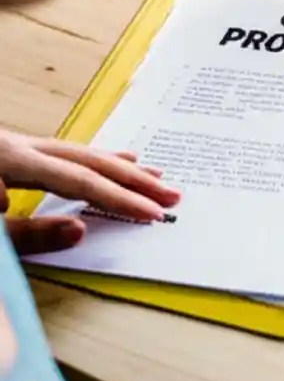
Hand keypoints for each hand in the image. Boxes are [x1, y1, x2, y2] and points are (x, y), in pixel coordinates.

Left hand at [0, 130, 179, 254]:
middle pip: (87, 161)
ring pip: (76, 153)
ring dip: (116, 166)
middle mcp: (15, 146)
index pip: (80, 180)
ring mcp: (12, 147)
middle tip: (170, 193)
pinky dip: (88, 160)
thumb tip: (80, 230)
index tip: (153, 212)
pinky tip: (107, 159)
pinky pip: (60, 154)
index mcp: (10, 159)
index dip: (120, 197)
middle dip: (133, 178)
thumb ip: (28, 234)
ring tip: (152, 174)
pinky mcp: (8, 154)